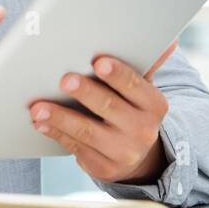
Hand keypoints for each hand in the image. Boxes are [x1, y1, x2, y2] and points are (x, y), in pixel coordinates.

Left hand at [29, 40, 176, 183]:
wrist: (135, 155)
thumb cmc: (130, 110)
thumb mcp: (141, 90)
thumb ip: (145, 65)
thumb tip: (170, 41)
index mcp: (154, 105)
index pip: (136, 86)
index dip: (118, 74)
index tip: (99, 62)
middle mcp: (142, 130)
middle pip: (109, 107)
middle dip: (86, 92)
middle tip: (65, 79)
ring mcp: (123, 151)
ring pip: (87, 131)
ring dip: (60, 117)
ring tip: (38, 107)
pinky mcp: (102, 166)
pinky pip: (74, 147)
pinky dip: (55, 133)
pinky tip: (39, 123)